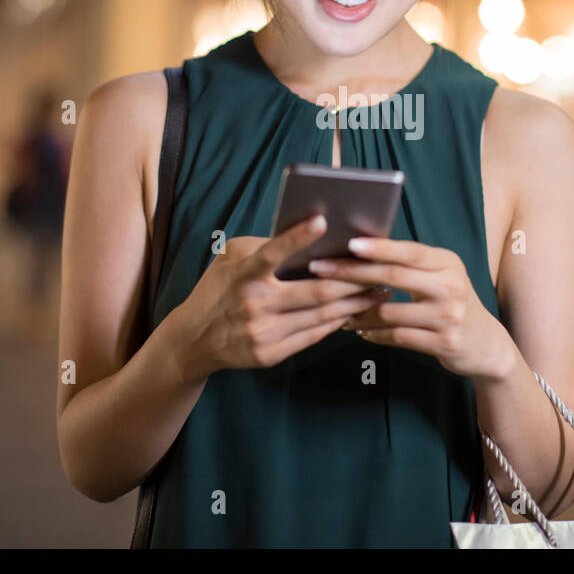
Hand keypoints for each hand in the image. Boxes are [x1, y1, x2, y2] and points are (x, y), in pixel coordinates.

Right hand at [173, 215, 391, 379]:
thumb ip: (262, 246)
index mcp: (243, 276)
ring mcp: (264, 333)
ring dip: (355, 303)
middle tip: (380, 269)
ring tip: (378, 291)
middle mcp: (255, 305)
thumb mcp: (230, 259)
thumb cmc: (218, 289)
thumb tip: (305, 235)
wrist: (194, 339)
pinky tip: (354, 312)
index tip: (323, 220)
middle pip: (316, 292)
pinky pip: (314, 336)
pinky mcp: (271, 354)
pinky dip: (337, 322)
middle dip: (354, 281)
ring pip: (322, 316)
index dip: (297, 237)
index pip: (273, 253)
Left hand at [307, 237, 515, 381]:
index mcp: (448, 262)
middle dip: (353, 272)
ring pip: (389, 311)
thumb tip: (360, 251)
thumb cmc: (451, 304)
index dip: (378, 247)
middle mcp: (451, 285)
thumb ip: (411, 266)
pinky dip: (374, 334)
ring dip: (358, 312)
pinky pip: (397, 336)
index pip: (408, 251)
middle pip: (393, 276)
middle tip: (320, 270)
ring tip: (338, 310)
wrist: (486, 344)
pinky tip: (360, 331)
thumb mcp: (442, 277)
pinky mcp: (444, 342)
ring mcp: (449, 316)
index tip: (348, 243)